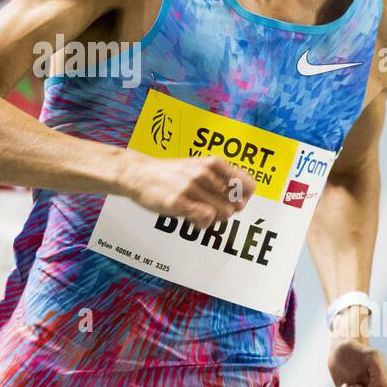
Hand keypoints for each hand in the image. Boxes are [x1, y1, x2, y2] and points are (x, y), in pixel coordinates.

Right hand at [119, 153, 255, 228]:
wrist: (138, 174)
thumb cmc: (172, 174)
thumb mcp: (199, 167)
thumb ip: (221, 181)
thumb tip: (241, 205)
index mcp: (214, 163)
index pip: (248, 185)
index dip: (244, 198)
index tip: (233, 202)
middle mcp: (205, 173)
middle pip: (236, 205)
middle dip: (226, 212)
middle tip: (208, 208)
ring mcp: (192, 187)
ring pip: (222, 214)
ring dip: (212, 218)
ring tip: (197, 212)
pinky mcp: (179, 201)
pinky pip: (205, 219)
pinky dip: (202, 223)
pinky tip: (192, 219)